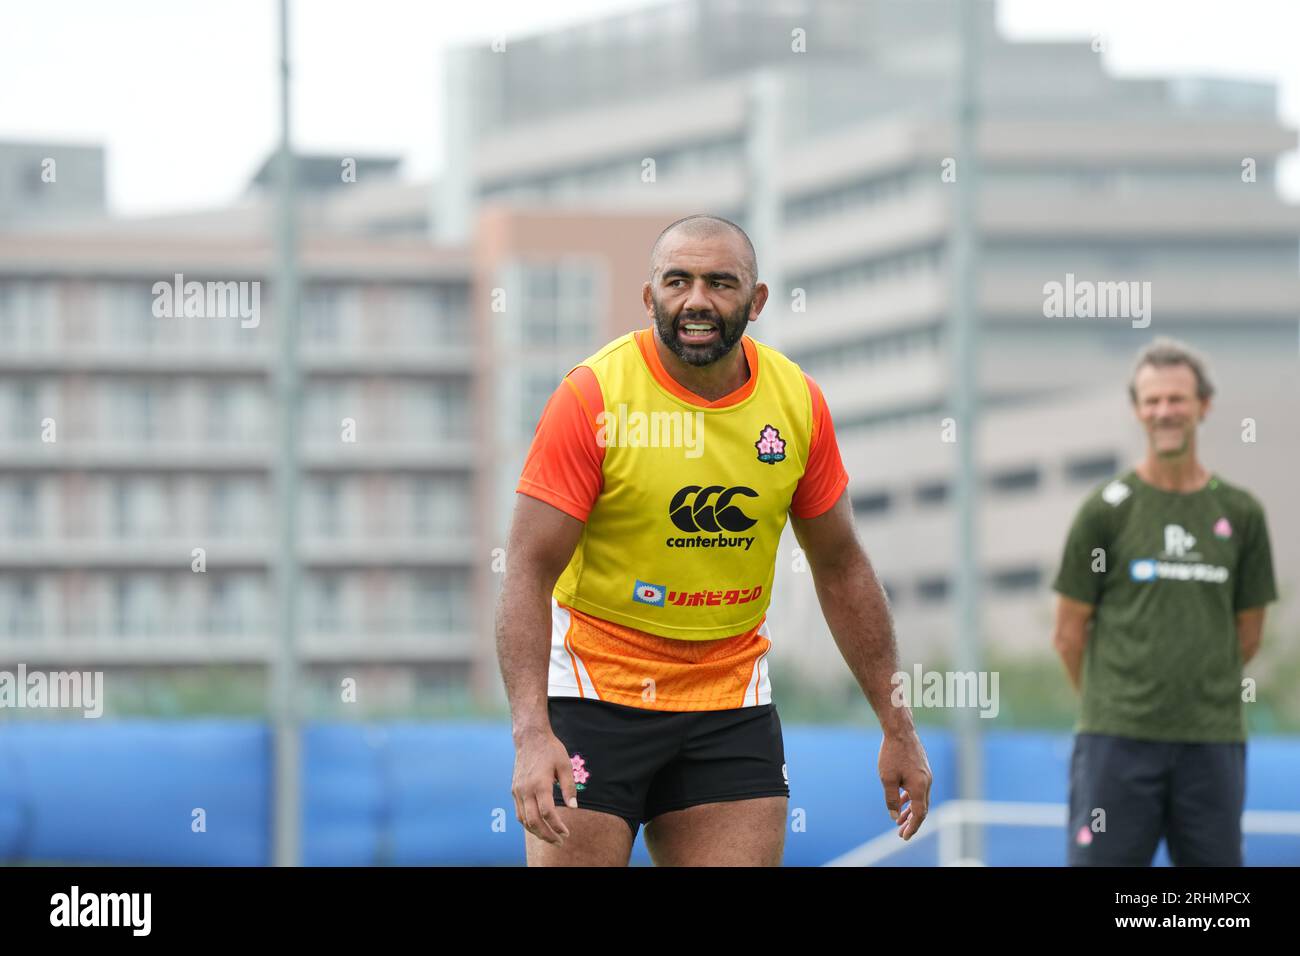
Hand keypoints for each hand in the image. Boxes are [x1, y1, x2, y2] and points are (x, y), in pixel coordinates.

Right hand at [511, 727, 578, 845]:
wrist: (530, 738)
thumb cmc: (550, 750)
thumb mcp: (565, 765)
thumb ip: (569, 787)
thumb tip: (573, 807)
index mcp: (540, 783)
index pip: (547, 812)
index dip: (557, 826)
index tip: (566, 833)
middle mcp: (526, 789)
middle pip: (533, 821)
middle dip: (547, 835)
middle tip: (559, 842)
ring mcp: (517, 791)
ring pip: (523, 820)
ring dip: (536, 832)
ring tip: (550, 838)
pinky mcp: (514, 790)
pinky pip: (519, 813)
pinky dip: (528, 823)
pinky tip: (539, 826)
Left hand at [879, 730, 931, 839]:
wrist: (900, 730)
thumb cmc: (892, 754)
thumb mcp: (887, 779)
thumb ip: (892, 800)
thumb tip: (894, 816)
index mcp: (920, 788)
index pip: (919, 814)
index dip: (912, 827)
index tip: (904, 837)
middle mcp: (927, 783)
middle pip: (921, 809)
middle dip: (911, 822)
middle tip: (901, 833)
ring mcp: (925, 775)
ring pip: (919, 799)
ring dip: (910, 811)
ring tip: (899, 821)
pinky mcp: (921, 769)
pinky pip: (917, 789)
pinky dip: (910, 798)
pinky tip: (902, 802)